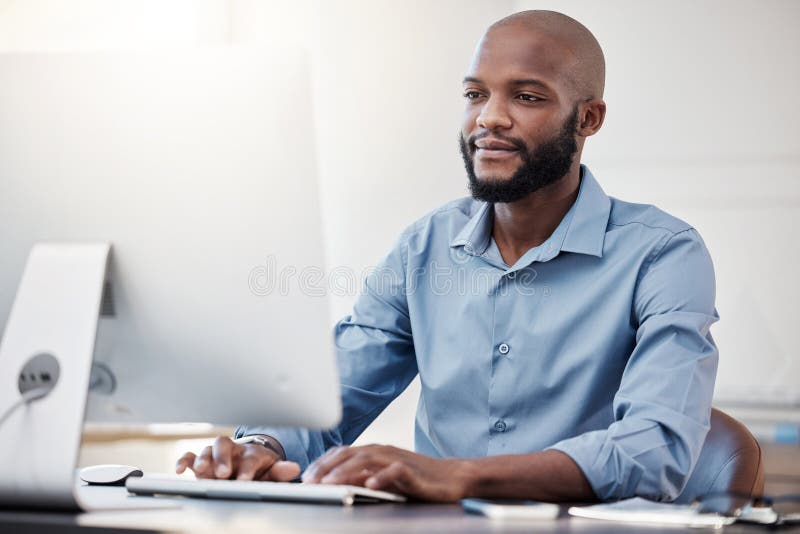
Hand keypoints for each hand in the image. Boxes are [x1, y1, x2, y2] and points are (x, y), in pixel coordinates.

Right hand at [175, 436, 300, 480]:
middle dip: (223, 458)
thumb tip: (295, 468)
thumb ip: (280, 471)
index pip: (250, 457)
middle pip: (225, 444)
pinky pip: (190, 456)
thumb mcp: (271, 472)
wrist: (247, 466)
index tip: (245, 479)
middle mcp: (232, 451)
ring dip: (205, 458)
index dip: (248, 467)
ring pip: (208, 449)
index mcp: (251, 454)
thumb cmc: (259, 470)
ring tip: (203, 470)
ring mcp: (216, 455)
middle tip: (224, 473)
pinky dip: (184, 460)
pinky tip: (179, 470)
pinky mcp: (202, 462)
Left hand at [302, 444, 474, 501]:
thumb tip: (335, 482)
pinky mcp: (412, 471)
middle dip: (327, 467)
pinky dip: (381, 477)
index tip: (306, 476)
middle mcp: (382, 451)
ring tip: (330, 483)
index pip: (342, 452)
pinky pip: (395, 471)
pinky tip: (370, 485)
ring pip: (367, 460)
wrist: (451, 476)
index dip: (322, 463)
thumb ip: (361, 476)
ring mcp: (397, 459)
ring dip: (346, 471)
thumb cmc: (416, 477)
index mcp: (373, 451)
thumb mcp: (383, 476)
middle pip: (350, 454)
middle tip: (310, 480)